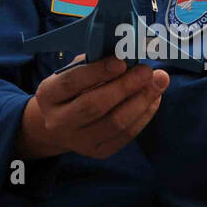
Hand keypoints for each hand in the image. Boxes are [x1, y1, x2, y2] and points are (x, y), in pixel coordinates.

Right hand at [17, 55, 169, 159]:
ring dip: (141, 101)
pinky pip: (126, 135)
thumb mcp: (73, 72)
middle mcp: (59, 121)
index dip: (98, 72)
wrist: (60, 125)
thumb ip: (95, 63)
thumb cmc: (73, 90)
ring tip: (158, 83)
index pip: (72, 82)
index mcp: (48, 95)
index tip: (122, 61)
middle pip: (94, 105)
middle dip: (125, 86)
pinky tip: (154, 99)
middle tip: (147, 71)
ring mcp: (78, 141)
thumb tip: (128, 55)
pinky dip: (144, 115)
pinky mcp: (98, 152)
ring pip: (115, 123)